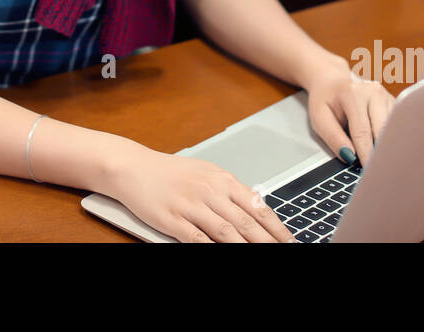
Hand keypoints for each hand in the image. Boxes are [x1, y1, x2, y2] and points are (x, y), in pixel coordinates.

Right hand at [106, 147, 296, 242]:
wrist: (134, 167)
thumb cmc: (170, 172)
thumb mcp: (206, 173)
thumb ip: (230, 191)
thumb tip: (257, 207)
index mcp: (221, 179)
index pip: (257, 206)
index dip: (276, 227)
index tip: (290, 240)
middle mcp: (209, 191)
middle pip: (246, 222)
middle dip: (268, 242)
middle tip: (284, 252)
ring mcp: (191, 205)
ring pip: (226, 232)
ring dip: (245, 248)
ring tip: (261, 257)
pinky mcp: (173, 219)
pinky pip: (197, 239)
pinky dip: (212, 249)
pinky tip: (223, 254)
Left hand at [304, 59, 395, 166]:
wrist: (332, 79)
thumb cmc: (325, 99)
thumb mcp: (319, 117)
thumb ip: (333, 137)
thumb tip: (349, 156)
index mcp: (353, 94)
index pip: (362, 132)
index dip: (366, 154)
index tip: (369, 172)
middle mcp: (374, 92)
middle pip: (382, 130)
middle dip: (381, 152)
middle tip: (382, 173)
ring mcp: (386, 95)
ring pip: (393, 128)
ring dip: (389, 147)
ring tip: (388, 165)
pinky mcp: (393, 101)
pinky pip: (397, 124)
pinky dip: (393, 139)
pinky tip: (392, 152)